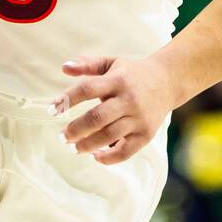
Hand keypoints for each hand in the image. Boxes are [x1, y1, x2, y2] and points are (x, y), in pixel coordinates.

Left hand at [53, 55, 176, 164]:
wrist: (168, 81)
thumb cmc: (132, 73)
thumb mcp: (112, 63)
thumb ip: (88, 64)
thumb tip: (64, 67)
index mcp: (117, 80)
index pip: (88, 89)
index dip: (68, 99)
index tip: (53, 110)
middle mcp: (129, 99)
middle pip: (97, 117)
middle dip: (76, 129)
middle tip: (62, 136)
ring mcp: (139, 118)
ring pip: (109, 136)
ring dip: (87, 145)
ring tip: (74, 147)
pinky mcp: (147, 134)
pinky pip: (126, 151)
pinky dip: (109, 158)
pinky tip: (95, 156)